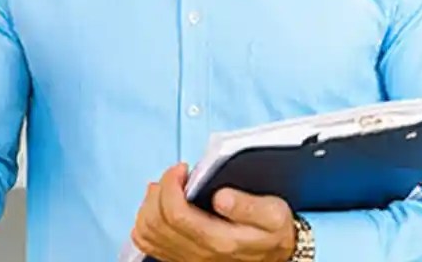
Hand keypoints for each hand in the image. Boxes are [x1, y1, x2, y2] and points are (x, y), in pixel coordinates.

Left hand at [131, 163, 297, 261]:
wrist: (275, 258)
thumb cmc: (273, 234)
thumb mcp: (275, 215)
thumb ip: (250, 206)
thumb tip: (220, 196)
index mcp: (218, 240)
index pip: (175, 213)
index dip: (170, 185)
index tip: (181, 169)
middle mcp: (197, 254)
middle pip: (155, 222)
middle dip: (159, 190)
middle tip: (175, 175)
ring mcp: (186, 259)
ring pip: (146, 233)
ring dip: (149, 204)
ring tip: (167, 187)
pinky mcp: (180, 259)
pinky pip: (147, 242)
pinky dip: (145, 220)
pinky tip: (160, 205)